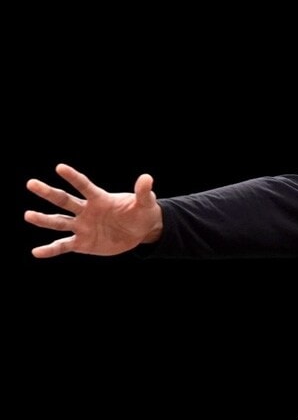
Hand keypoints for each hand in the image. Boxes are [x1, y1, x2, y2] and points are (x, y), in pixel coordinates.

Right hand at [24, 163, 162, 257]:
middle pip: (64, 200)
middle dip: (48, 192)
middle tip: (31, 183)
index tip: (59, 167)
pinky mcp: (82, 243)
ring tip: (28, 215)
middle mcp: (86, 211)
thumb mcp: (145, 203)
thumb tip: (147, 178)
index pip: (84, 186)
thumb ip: (143, 192)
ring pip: (59, 222)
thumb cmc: (141, 212)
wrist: (140, 232)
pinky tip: (36, 252)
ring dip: (44, 219)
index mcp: (99, 198)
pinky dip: (51, 249)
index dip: (73, 177)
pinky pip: (63, 246)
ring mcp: (82, 227)